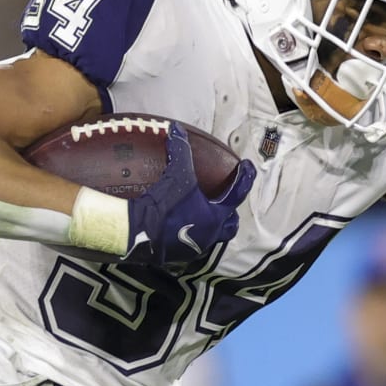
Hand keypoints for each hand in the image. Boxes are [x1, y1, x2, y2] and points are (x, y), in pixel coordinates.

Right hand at [123, 123, 255, 265]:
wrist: (138, 234)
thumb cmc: (164, 205)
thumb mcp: (176, 175)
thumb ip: (180, 152)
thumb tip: (177, 130)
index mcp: (215, 215)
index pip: (237, 194)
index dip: (245, 178)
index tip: (248, 167)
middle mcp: (209, 234)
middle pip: (230, 225)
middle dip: (230, 212)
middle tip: (226, 200)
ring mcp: (194, 248)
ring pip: (211, 236)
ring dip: (211, 224)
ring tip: (202, 212)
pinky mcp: (177, 256)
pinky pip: (190, 244)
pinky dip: (190, 232)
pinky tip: (178, 223)